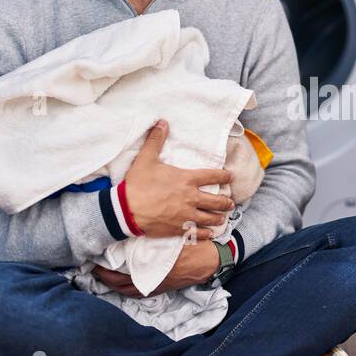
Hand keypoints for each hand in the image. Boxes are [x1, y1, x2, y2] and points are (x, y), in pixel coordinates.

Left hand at [91, 240, 221, 296]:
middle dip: (104, 277)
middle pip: (119, 284)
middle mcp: (150, 280)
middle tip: (92, 269)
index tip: (93, 261)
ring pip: (128, 290)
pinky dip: (127, 289)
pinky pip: (139, 292)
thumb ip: (153, 234)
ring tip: (103, 277)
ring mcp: (155, 286)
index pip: (120, 273)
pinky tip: (122, 285)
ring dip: (114, 285)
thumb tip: (134, 226)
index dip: (104, 269)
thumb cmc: (191, 246)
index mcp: (149, 268)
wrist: (210, 260)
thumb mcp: (171, 236)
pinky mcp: (161, 288)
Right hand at [123, 120, 234, 237]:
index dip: (225, 176)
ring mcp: (187, 215)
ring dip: (219, 218)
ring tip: (222, 217)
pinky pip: (199, 233)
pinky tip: (210, 233)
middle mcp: (191, 198)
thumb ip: (156, 140)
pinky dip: (207, 233)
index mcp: (186, 179)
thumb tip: (162, 122)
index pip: (213, 176)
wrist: (126, 210)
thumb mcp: (146, 159)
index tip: (230, 177)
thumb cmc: (137, 184)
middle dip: (226, 202)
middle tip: (230, 202)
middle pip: (217, 201)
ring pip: (211, 218)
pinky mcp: (180, 229)